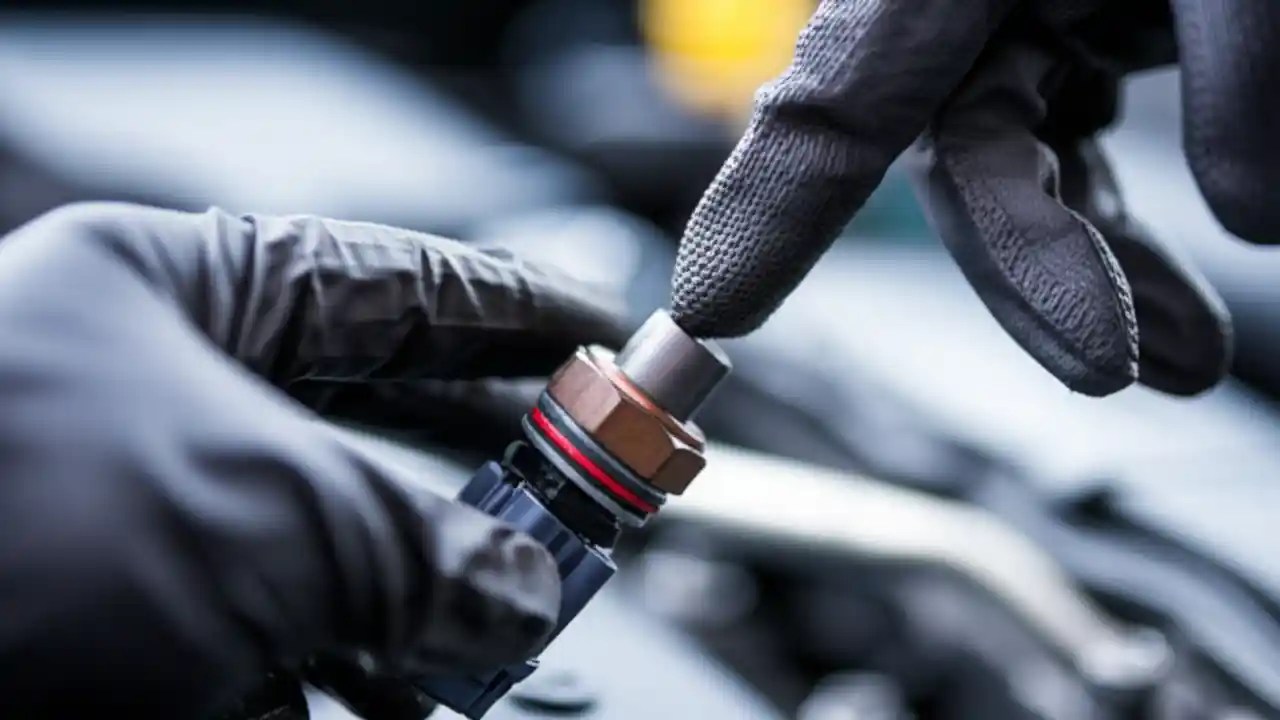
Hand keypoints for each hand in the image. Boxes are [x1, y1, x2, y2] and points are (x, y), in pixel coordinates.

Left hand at [0, 203, 625, 716]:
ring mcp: (148, 512)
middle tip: (588, 492)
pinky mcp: (134, 617)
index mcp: (175, 296)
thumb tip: (527, 590)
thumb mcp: (277, 521)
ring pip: (337, 539)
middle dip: (489, 466)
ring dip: (434, 592)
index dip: (511, 308)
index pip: (386, 280)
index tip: (600, 339)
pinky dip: (360, 668)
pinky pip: (282, 629)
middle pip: (375, 412)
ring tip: (525, 621)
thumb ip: (429, 548)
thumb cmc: (20, 539)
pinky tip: (424, 696)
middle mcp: (160, 392)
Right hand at [674, 0, 1278, 395]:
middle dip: (1036, 279)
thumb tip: (1250, 217)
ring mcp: (1010, 11)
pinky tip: (1171, 275)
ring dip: (1102, 265)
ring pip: (1024, 166)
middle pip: (960, 164)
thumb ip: (1241, 69)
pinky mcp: (1068, 16)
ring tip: (1183, 357)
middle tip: (1114, 370)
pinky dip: (1118, 214)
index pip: (837, 101)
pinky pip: (1073, 132)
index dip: (765, 212)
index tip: (709, 308)